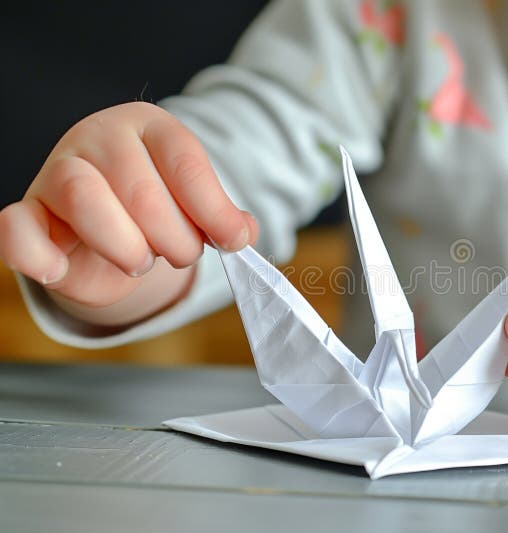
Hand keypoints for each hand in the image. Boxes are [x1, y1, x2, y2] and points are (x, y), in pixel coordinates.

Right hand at [0, 102, 257, 323]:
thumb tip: (244, 233)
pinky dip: (37, 255)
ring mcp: (57, 171)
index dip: (214, 212)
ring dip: (126, 248)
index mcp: (150, 127)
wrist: (109, 222)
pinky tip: (61, 270)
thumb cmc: (157, 209)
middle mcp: (100, 137)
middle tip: (178, 255)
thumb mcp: (195, 206)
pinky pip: (17, 227)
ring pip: (85, 200)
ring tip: (140, 261)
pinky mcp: (28, 211)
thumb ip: (223, 219)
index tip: (231, 242)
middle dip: (173, 241)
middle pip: (143, 192)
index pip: (186, 164)